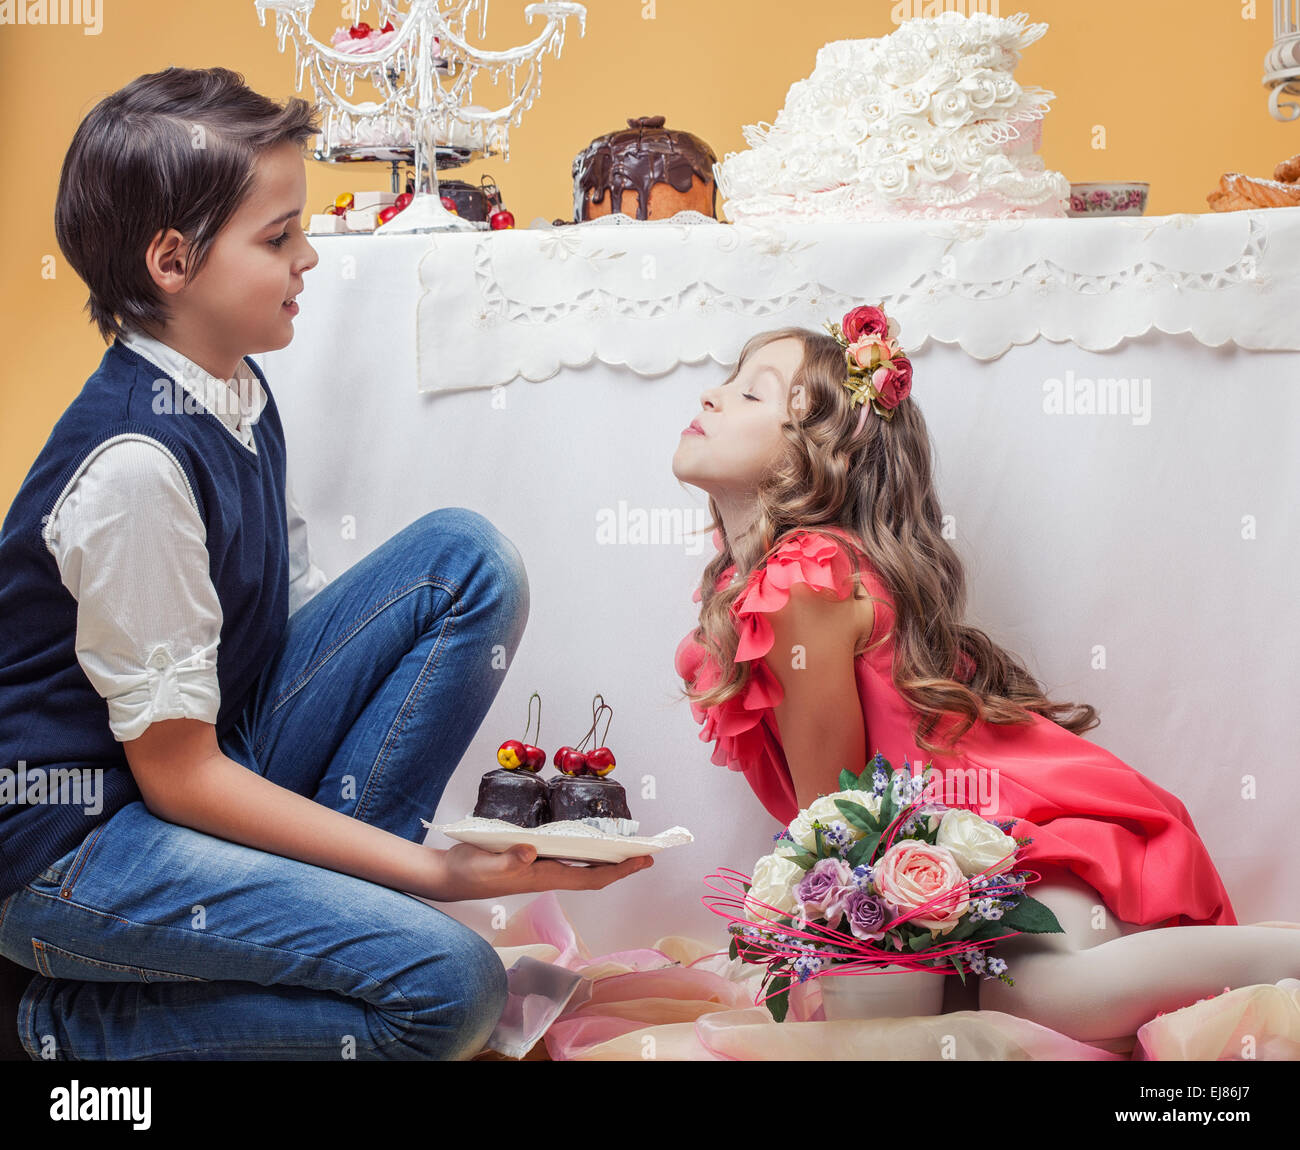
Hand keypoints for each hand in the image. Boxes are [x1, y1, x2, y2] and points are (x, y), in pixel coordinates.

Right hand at [431, 841, 652, 900]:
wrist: (450, 875)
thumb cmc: (471, 872)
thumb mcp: (489, 864)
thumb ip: (509, 859)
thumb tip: (532, 852)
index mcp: (545, 877)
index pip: (592, 877)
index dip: (620, 871)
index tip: (644, 860)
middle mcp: (548, 873)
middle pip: (594, 872)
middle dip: (622, 864)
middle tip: (646, 851)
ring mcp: (540, 866)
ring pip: (581, 863)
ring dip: (605, 855)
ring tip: (625, 842)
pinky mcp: (530, 857)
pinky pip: (565, 854)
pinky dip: (582, 846)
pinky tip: (585, 835)